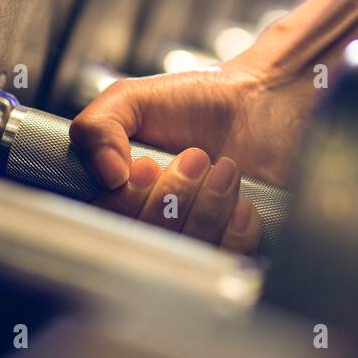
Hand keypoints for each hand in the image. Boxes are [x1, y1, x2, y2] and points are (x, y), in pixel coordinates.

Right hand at [69, 49, 318, 250]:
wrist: (259, 100)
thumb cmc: (196, 99)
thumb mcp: (133, 98)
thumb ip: (98, 126)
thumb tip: (105, 176)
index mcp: (120, 197)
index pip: (104, 227)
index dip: (126, 201)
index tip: (147, 165)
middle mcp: (153, 225)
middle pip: (147, 244)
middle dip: (174, 196)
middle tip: (196, 156)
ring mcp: (193, 241)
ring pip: (187, 253)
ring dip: (208, 206)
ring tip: (225, 168)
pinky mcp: (232, 248)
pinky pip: (226, 259)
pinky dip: (236, 230)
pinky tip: (242, 201)